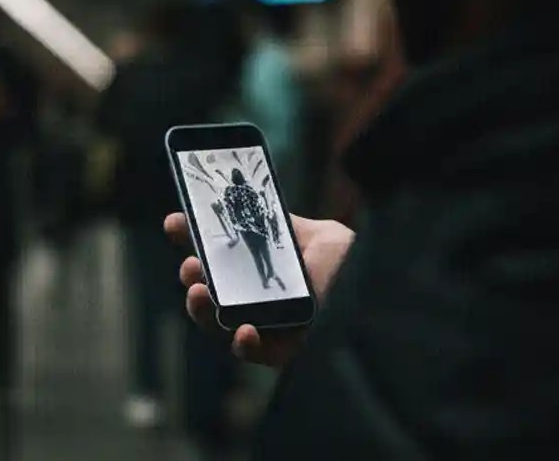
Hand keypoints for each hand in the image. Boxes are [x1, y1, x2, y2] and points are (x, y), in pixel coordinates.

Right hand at [164, 212, 354, 367]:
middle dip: (192, 276)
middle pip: (212, 292)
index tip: (174, 222)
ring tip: (196, 291)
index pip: (219, 257)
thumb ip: (282, 224)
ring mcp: (271, 325)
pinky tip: (243, 329)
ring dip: (202, 310)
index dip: (192, 239)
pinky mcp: (287, 351)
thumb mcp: (318, 233)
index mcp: (262, 268)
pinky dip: (245, 344)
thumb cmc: (354, 262)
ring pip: (223, 324)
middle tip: (189, 263)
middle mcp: (261, 298)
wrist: (385, 286)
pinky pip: (258, 355)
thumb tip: (249, 204)